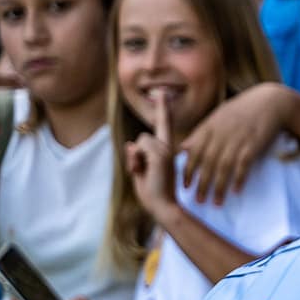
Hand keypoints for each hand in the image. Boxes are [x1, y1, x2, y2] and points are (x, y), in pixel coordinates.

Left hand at [126, 91, 178, 218]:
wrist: (163, 206)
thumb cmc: (152, 192)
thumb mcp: (140, 170)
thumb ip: (136, 156)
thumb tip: (130, 144)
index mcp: (166, 150)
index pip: (164, 126)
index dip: (163, 110)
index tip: (163, 93)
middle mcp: (168, 148)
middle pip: (142, 138)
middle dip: (136, 154)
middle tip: (142, 172)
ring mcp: (166, 151)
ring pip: (140, 142)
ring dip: (135, 158)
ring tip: (144, 173)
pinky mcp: (161, 155)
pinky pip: (139, 148)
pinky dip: (135, 160)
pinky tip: (143, 172)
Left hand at [180, 82, 290, 204]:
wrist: (270, 102)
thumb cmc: (242, 110)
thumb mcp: (217, 117)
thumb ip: (200, 133)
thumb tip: (183, 148)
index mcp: (209, 127)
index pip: (193, 153)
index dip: (188, 171)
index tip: (184, 187)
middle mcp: (220, 135)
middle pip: (207, 164)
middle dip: (201, 184)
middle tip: (198, 201)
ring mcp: (236, 140)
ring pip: (223, 168)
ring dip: (219, 187)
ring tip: (216, 203)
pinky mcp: (253, 145)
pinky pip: (243, 165)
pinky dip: (239, 179)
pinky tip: (236, 191)